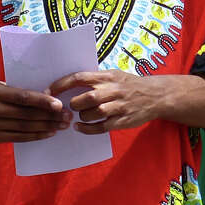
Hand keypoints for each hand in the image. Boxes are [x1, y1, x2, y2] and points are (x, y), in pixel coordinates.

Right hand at [0, 80, 70, 142]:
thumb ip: (17, 91)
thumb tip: (45, 95)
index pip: (22, 97)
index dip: (41, 101)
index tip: (58, 104)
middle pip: (26, 115)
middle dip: (49, 116)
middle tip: (67, 115)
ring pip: (24, 128)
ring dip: (46, 127)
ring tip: (62, 124)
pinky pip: (19, 138)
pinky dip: (36, 136)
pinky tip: (48, 133)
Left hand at [48, 70, 166, 133]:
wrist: (156, 95)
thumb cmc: (129, 84)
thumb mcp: (113, 75)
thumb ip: (95, 79)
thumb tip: (69, 83)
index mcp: (107, 76)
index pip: (79, 78)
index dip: (61, 84)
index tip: (49, 91)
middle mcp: (112, 90)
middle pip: (87, 98)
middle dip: (74, 104)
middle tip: (70, 107)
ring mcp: (119, 106)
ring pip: (94, 113)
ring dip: (82, 117)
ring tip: (79, 117)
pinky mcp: (123, 120)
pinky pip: (102, 127)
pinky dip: (88, 129)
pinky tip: (80, 128)